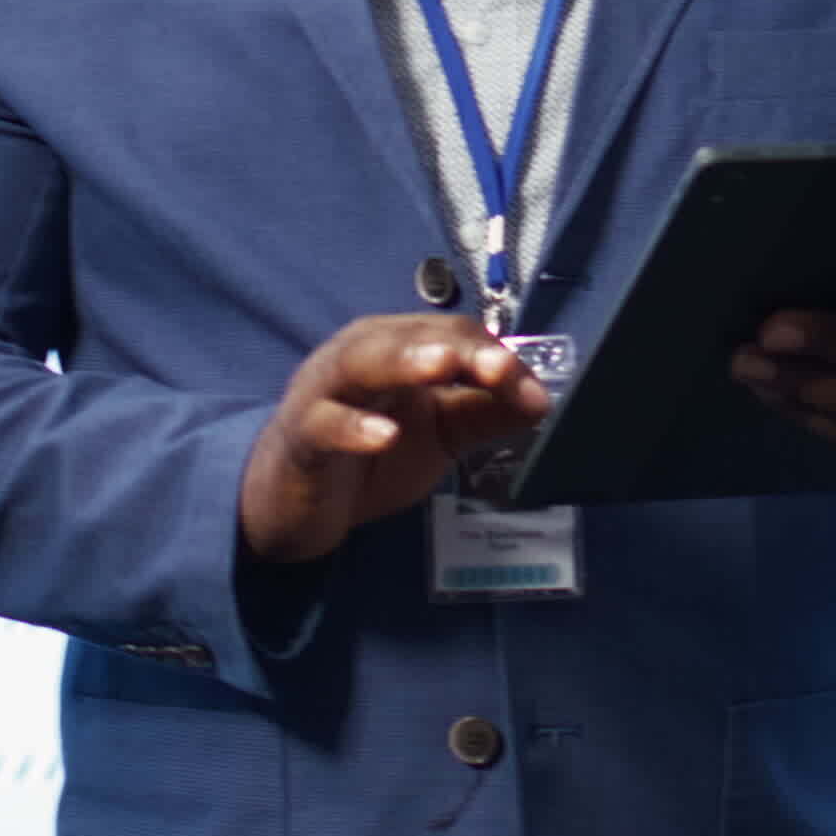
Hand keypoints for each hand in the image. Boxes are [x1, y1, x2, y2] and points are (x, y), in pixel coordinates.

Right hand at [239, 315, 552, 565]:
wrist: (294, 500)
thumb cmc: (369, 452)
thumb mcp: (440, 433)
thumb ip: (484, 413)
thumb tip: (540, 399)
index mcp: (397, 346)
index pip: (452, 335)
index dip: (495, 358)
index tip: (532, 396)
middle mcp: (359, 355)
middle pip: (410, 337)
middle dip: (459, 349)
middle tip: (500, 369)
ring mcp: (324, 391)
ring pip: (360, 362)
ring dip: (403, 360)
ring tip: (442, 367)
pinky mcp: (301, 436)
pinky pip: (324, 424)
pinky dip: (353, 427)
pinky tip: (384, 435)